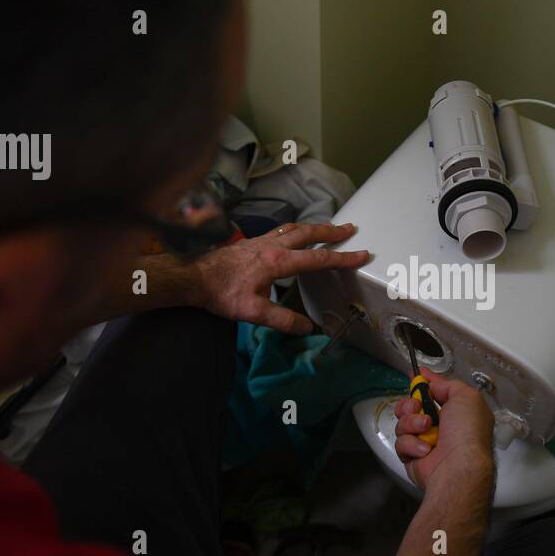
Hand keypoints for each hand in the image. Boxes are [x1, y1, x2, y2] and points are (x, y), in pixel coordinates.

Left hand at [192, 222, 368, 333]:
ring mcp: (261, 241)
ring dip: (313, 227)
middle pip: (309, 233)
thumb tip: (308, 328)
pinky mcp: (251, 242)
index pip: (318, 259)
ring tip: (327, 227)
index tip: (361, 255)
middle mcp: (272, 246)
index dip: (342, 258)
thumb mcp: (253, 313)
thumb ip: (282, 320)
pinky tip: (292, 233)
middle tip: (350, 228)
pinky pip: (279, 230)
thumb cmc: (221, 293)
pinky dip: (294, 229)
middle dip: (332, 232)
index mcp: (278, 262)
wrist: (193, 276)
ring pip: (293, 228)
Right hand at [394, 368, 494, 493]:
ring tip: (425, 428)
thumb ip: (449, 385)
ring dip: (412, 423)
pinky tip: (424, 450)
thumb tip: (434, 384)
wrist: (457, 467)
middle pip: (413, 407)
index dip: (426, 383)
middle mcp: (443, 427)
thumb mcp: (467, 397)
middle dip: (410, 404)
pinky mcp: (413, 456)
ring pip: (404, 423)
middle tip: (416, 407)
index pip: (438, 393)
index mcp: (458, 413)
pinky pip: (402, 442)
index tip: (415, 374)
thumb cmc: (467, 432)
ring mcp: (427, 442)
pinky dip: (412, 444)